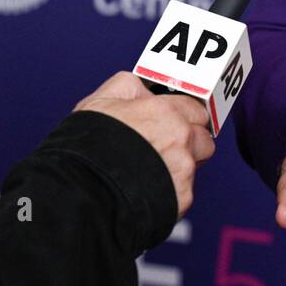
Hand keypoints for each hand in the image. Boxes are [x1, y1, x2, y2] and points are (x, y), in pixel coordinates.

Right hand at [73, 71, 214, 217]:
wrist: (81, 190)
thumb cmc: (88, 147)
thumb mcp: (101, 101)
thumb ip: (129, 87)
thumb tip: (142, 87)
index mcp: (165, 112)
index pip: (196, 109)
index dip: (184, 116)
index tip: (177, 123)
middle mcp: (181, 138)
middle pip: (204, 137)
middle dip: (190, 141)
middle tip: (169, 147)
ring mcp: (183, 169)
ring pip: (197, 164)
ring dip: (184, 165)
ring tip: (158, 170)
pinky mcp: (181, 197)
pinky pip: (184, 192)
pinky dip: (171, 191)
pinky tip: (149, 190)